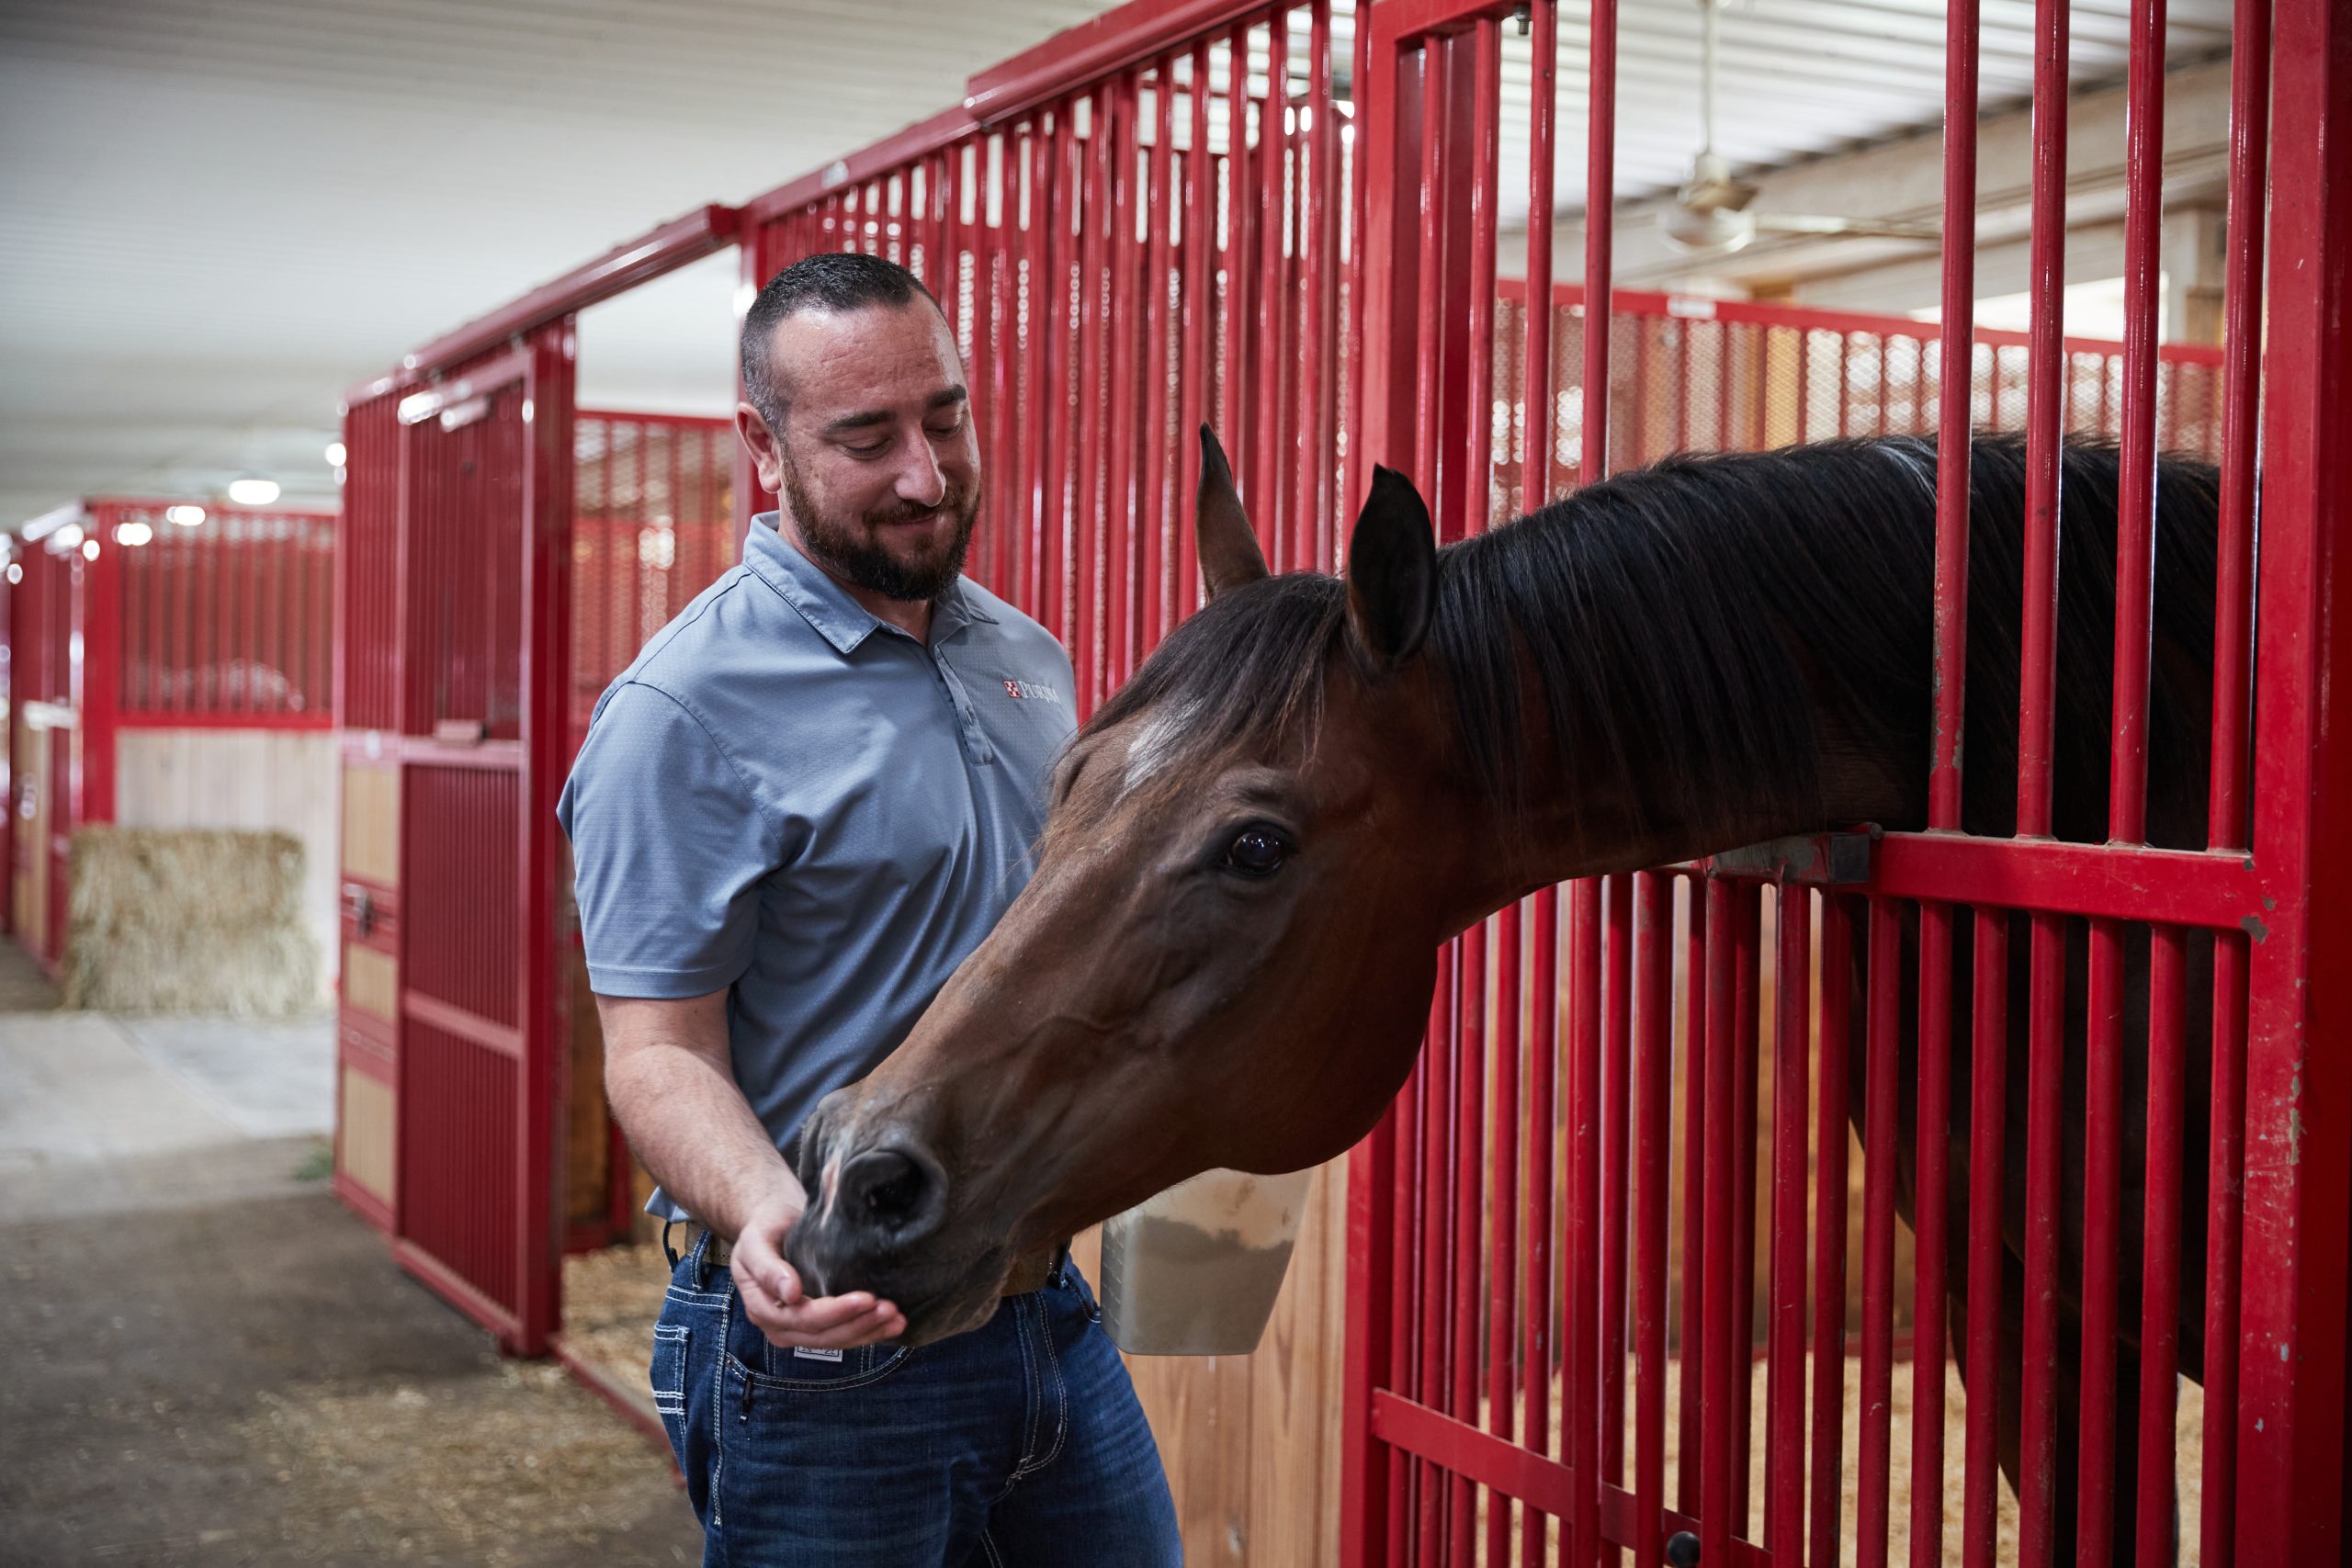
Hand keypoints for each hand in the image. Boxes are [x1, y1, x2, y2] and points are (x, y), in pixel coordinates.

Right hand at [728, 1195, 906, 1349]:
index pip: (802, 1318)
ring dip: (868, 1331)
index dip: (834, 1312)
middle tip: (889, 1308)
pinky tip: (892, 1325)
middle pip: (822, 1335)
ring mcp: (799, 1330)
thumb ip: (767, 1267)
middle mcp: (779, 1325)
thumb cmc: (765, 1229)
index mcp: (762, 1307)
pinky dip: (869, 1332)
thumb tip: (790, 1294)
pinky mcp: (818, 1326)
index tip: (865, 1298)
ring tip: (896, 1318)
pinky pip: (843, 1336)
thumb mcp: (756, 1241)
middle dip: (858, 1323)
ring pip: (836, 1340)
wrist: (773, 1226)